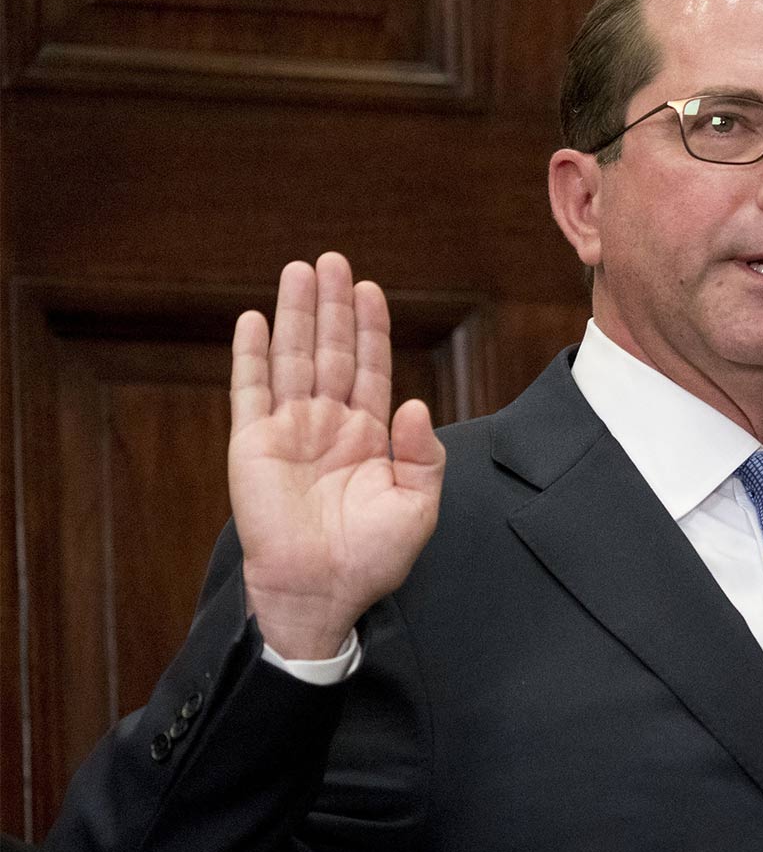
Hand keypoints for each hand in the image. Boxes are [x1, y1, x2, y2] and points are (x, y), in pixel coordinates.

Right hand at [230, 253, 444, 658]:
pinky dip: (250, 355)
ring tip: (299, 270)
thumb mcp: (418, 507)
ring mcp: (289, 430)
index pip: (372, 368)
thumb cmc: (372, 558)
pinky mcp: (252, 444)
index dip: (371, 328)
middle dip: (332, 306)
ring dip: (295, 315)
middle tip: (332, 259)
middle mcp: (329, 425)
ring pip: (292, 359)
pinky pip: (250, 390)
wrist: (321, 592)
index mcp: (371, 437)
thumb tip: (417, 404)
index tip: (371, 289)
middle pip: (331, 350)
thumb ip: (424, 456)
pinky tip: (254, 319)